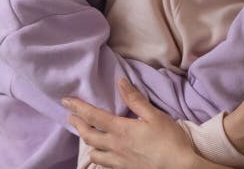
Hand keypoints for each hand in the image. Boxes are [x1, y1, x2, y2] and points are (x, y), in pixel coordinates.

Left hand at [63, 79, 228, 168]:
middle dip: (77, 125)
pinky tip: (104, 155)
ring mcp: (118, 161)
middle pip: (88, 136)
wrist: (178, 168)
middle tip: (71, 117)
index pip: (93, 116)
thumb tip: (121, 82)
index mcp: (121, 130)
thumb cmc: (169, 140)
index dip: (78, 108)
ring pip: (93, 153)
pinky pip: (104, 165)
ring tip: (88, 136)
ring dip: (88, 143)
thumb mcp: (155, 115)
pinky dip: (99, 158)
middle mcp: (114, 146)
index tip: (66, 101)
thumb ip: (135, 100)